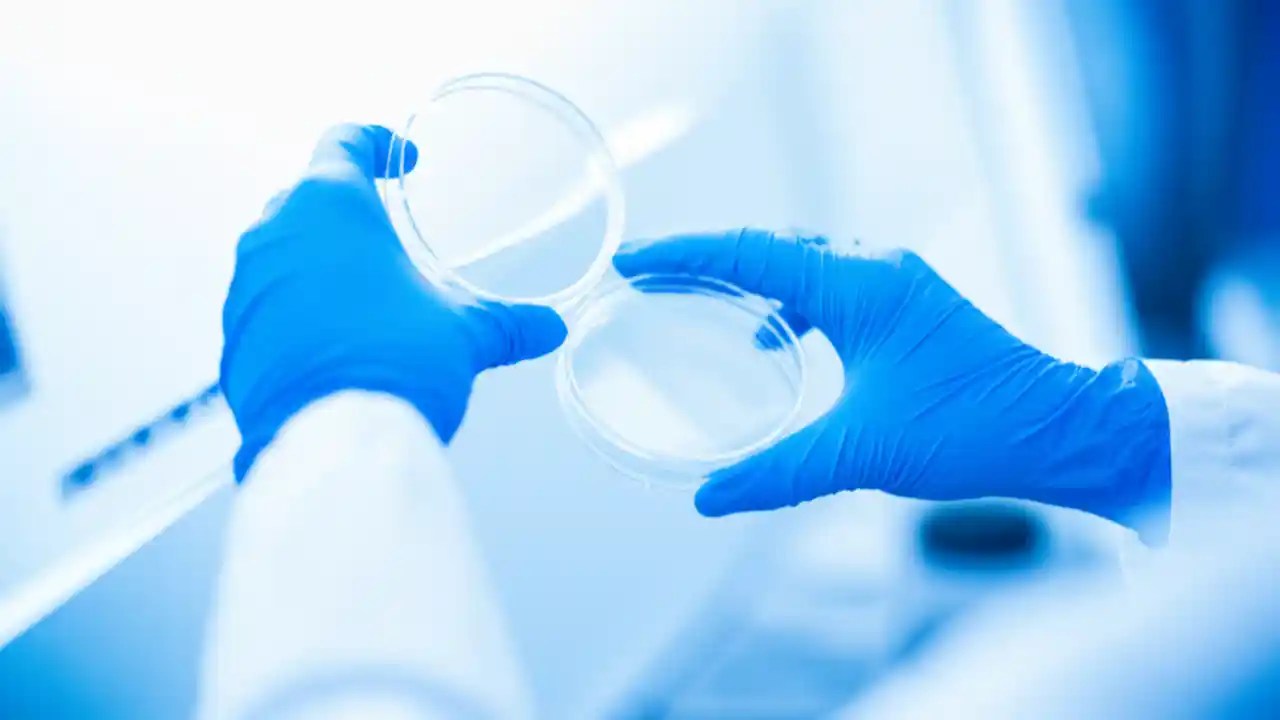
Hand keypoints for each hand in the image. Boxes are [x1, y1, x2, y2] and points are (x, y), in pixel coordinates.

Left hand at [221, 124, 565, 480]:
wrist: (331, 444)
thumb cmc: (394, 366)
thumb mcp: (464, 337)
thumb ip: (507, 325)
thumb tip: (547, 329)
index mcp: (330, 208)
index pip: (345, 143)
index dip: (378, 143)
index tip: (403, 158)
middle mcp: (276, 236)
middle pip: (309, 197)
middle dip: (348, 210)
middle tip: (386, 234)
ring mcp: (247, 290)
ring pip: (282, 255)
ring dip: (319, 265)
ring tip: (365, 297)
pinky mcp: (235, 340)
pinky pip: (266, 310)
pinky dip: (297, 315)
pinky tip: (335, 345)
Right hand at [614, 229, 1169, 535]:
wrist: (1062, 428)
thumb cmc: (973, 429)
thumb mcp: (863, 453)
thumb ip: (778, 473)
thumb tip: (706, 501)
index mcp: (860, 284)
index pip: (751, 253)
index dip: (683, 254)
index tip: (631, 259)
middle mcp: (877, 267)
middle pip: (770, 245)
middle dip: (704, 259)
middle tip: (646, 275)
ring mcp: (897, 282)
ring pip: (801, 262)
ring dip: (746, 278)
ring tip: (694, 301)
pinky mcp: (908, 305)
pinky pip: (829, 286)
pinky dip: (788, 305)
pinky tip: (771, 344)